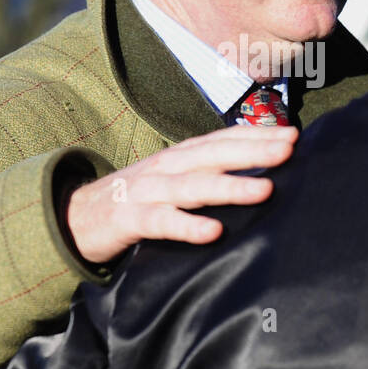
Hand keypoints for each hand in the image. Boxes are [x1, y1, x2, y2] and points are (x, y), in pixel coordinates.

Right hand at [65, 124, 297, 263]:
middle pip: (214, 155)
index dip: (257, 136)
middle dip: (253, 151)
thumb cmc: (137, 198)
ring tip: (264, 189)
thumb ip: (207, 174)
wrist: (75, 216)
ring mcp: (148, 192)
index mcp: (180, 157)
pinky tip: (213, 233)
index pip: (223, 140)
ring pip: (193, 187)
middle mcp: (167, 167)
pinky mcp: (129, 220)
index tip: (293, 135)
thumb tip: (259, 175)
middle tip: (289, 149)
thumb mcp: (173, 179)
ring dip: (229, 187)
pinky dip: (187, 226)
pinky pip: (162, 222)